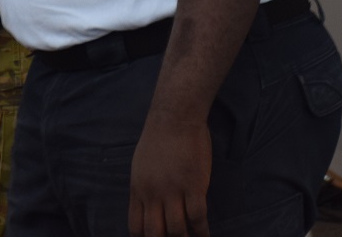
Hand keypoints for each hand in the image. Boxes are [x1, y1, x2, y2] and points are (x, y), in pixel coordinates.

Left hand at [130, 114, 212, 236]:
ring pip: (177, 230)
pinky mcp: (194, 186)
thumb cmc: (158, 137)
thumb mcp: (139, 166)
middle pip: (154, 234)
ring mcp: (173, 191)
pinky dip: (202, 232)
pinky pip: (198, 218)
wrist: (175, 116)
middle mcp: (153, 194)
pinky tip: (205, 236)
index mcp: (138, 190)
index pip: (136, 227)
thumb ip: (143, 188)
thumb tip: (147, 207)